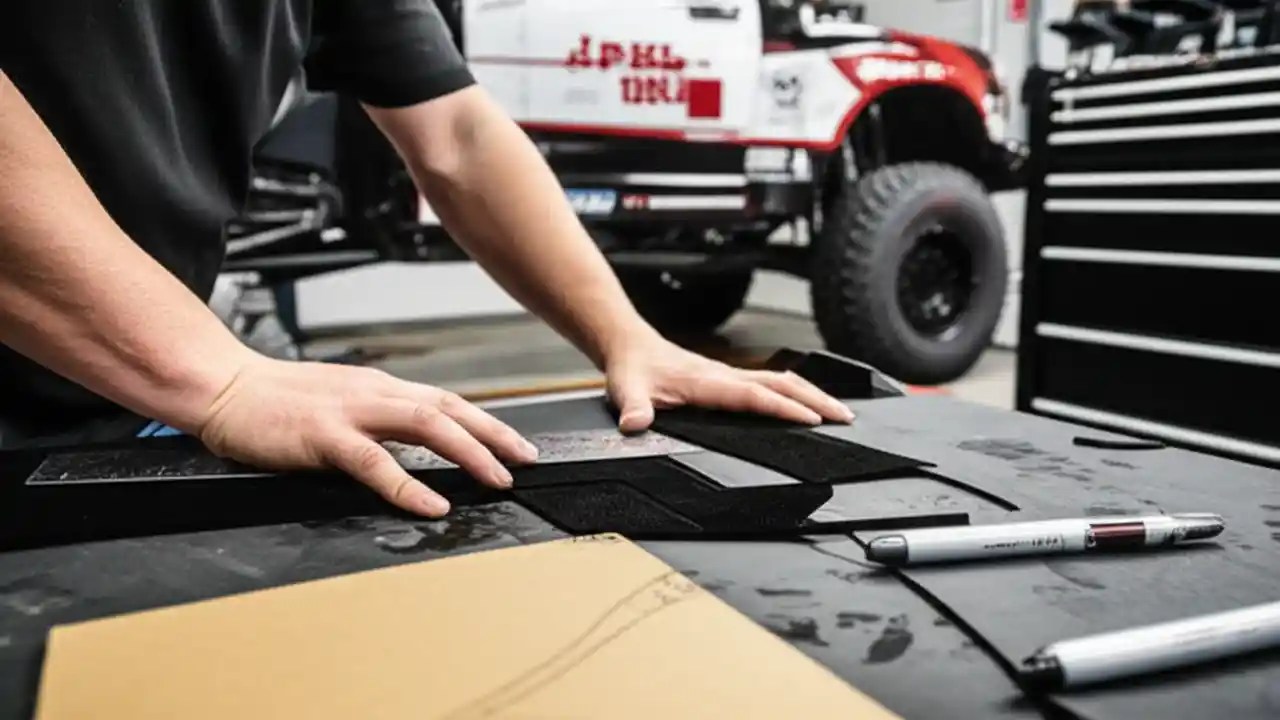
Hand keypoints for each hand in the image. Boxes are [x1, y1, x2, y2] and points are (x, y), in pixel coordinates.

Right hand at [196, 357, 538, 517]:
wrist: (223, 387)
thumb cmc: (277, 401)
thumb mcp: (341, 400)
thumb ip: (379, 417)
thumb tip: (420, 440)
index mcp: (379, 386)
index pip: (446, 400)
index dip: (487, 423)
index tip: (517, 446)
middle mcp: (373, 392)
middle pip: (449, 408)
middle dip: (494, 435)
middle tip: (524, 461)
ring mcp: (350, 412)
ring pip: (425, 425)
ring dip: (468, 452)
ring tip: (495, 478)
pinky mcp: (322, 435)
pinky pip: (375, 461)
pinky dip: (408, 484)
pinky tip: (431, 502)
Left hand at [604, 332, 855, 432]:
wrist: (631, 344)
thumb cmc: (633, 368)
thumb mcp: (626, 390)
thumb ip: (632, 408)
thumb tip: (635, 423)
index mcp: (706, 382)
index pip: (754, 395)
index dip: (783, 408)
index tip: (812, 419)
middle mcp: (724, 375)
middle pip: (780, 385)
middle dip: (815, 400)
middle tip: (845, 418)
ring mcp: (730, 374)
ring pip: (781, 381)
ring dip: (812, 394)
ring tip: (840, 412)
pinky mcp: (730, 377)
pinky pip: (772, 382)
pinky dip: (796, 392)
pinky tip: (808, 401)